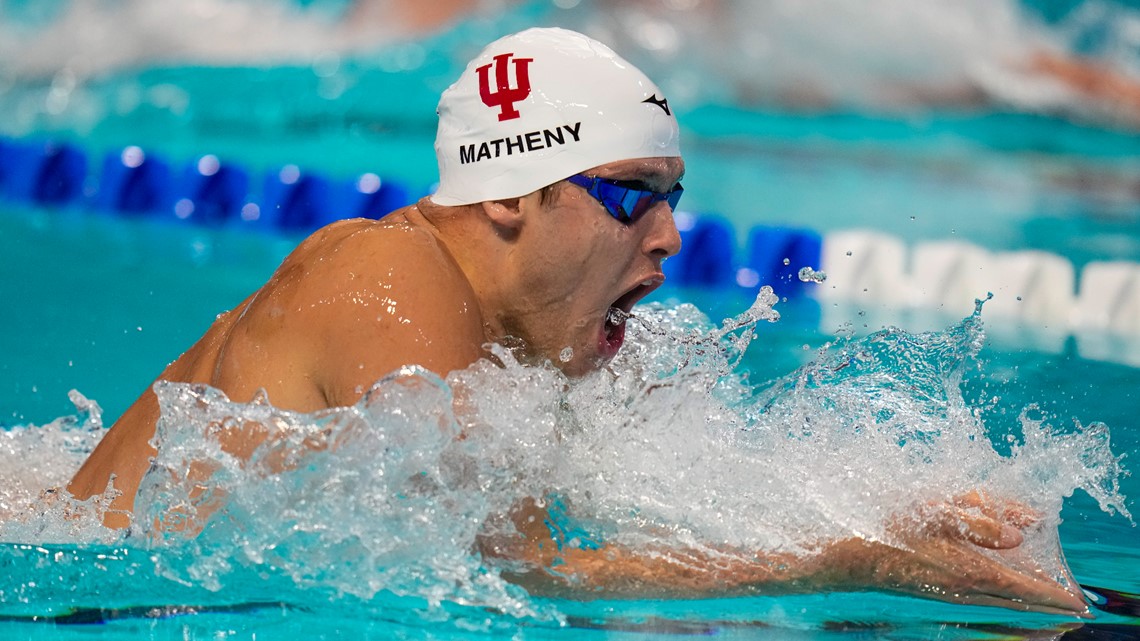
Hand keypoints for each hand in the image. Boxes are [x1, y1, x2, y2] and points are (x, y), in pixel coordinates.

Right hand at [857, 491, 1088, 615]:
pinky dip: (1007, 596)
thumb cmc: (896, 528)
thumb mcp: (940, 513)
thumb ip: (983, 521)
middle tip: (1073, 607)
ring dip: (1028, 601)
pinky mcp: (942, 593)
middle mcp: (968, 590)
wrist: (858, 556)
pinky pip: (986, 598)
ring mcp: (954, 595)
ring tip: (1048, 599)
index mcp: (973, 571)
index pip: (1027, 588)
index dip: (1055, 595)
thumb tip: (1020, 534)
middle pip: (1019, 602)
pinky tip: (1006, 588)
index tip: (1079, 603)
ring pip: (1003, 601)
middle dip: (1048, 604)